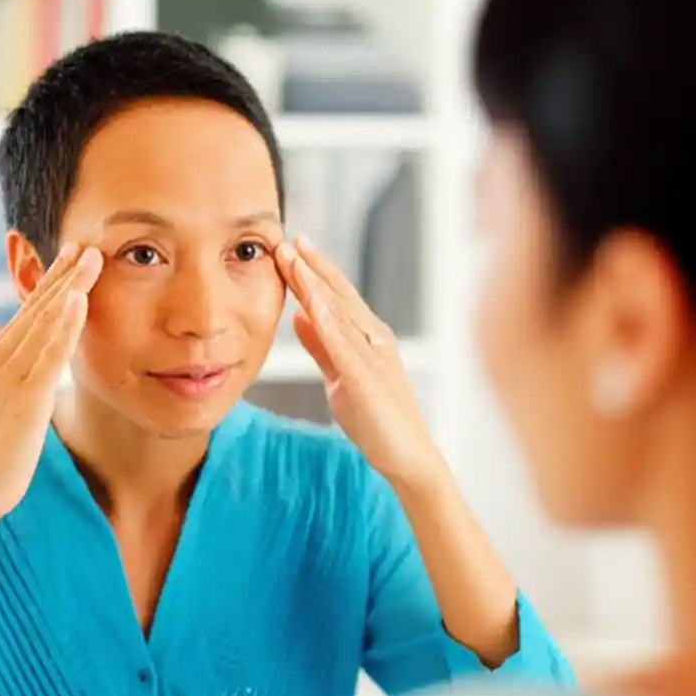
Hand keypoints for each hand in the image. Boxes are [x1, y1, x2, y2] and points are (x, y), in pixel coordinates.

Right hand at [0, 243, 101, 519]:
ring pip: (44, 320)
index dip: (49, 282)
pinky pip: (49, 351)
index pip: (26, 312)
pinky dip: (64, 323)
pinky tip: (79, 299)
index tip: (70, 256)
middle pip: (36, 306)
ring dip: (68, 285)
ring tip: (90, 257)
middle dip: (62, 273)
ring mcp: (9, 374)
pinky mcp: (25, 394)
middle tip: (86, 243)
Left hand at [274, 237, 445, 487]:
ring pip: (341, 313)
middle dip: (313, 267)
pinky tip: (311, 303)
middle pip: (339, 296)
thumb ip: (321, 346)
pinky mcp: (366, 380)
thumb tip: (300, 316)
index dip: (313, 271)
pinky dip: (328, 322)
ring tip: (294, 259)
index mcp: (366, 337)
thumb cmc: (376, 417)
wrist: (406, 456)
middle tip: (288, 239)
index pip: (336, 297)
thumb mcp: (340, 375)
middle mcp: (374, 339)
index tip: (290, 247)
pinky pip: (343, 346)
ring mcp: (373, 357)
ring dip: (316, 285)